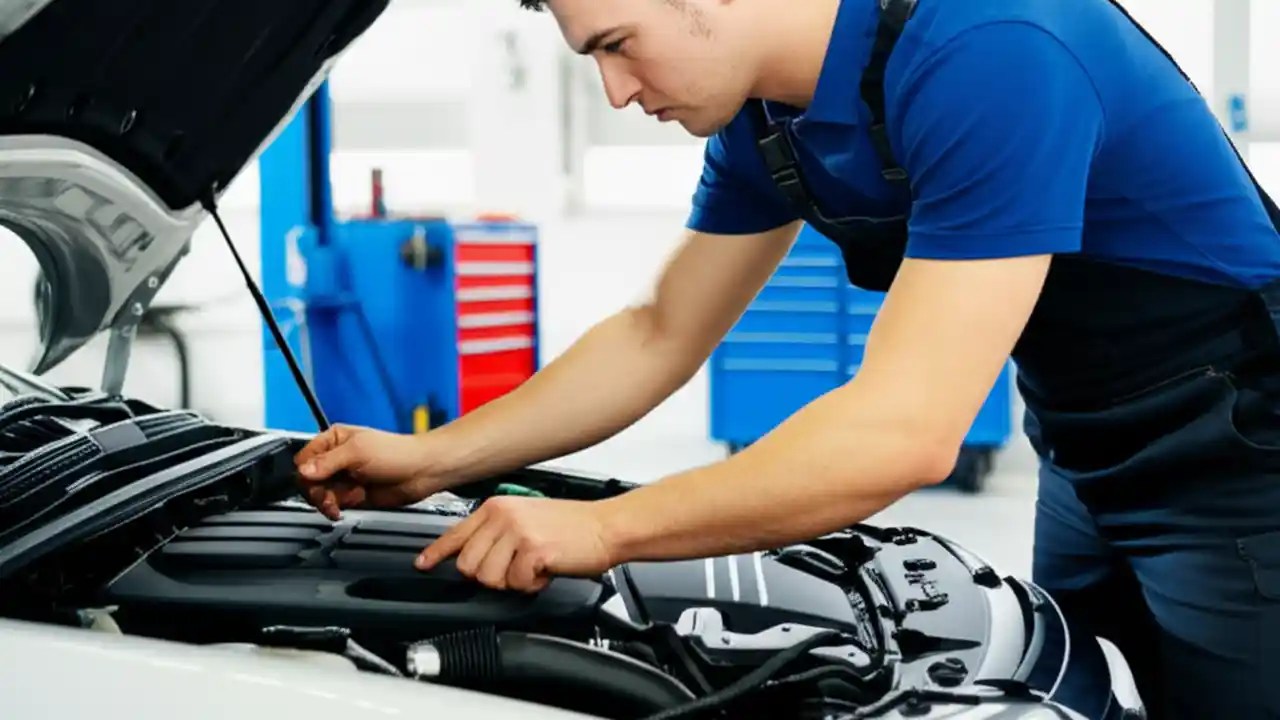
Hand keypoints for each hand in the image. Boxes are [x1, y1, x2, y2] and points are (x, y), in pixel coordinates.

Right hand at [293, 424, 450, 519]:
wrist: (421, 473)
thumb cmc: (396, 453)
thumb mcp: (358, 452)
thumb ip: (329, 462)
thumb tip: (304, 471)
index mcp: (333, 439)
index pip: (304, 458)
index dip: (305, 472)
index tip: (312, 481)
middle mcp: (336, 458)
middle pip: (308, 479)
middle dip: (314, 490)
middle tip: (326, 497)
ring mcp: (344, 477)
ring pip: (318, 493)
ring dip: (323, 501)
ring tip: (335, 505)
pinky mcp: (351, 495)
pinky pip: (332, 504)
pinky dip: (333, 509)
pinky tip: (339, 510)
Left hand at [416, 496, 614, 592]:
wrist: (606, 526)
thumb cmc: (572, 525)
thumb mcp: (526, 518)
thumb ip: (497, 533)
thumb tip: (473, 557)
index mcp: (496, 507)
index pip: (456, 533)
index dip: (436, 553)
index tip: (423, 564)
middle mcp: (502, 516)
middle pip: (468, 566)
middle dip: (489, 577)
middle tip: (515, 570)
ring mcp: (517, 531)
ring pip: (488, 578)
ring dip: (512, 582)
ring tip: (532, 568)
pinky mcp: (533, 550)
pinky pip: (516, 584)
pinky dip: (532, 585)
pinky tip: (545, 571)